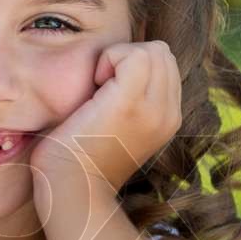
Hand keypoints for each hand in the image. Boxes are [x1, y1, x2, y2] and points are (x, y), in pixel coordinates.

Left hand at [29, 40, 181, 196]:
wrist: (71, 189)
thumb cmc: (77, 159)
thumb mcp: (115, 128)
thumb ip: (128, 101)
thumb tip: (115, 73)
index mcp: (167, 119)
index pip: (165, 64)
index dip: (132, 64)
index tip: (106, 92)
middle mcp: (169, 114)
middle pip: (162, 52)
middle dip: (128, 57)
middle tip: (100, 88)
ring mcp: (155, 110)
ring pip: (153, 50)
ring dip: (118, 58)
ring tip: (98, 89)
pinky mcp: (130, 105)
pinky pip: (133, 55)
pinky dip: (109, 60)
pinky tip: (93, 88)